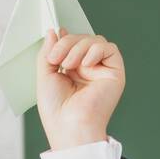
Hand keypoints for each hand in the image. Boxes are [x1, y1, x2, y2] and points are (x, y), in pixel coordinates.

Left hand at [36, 28, 124, 150]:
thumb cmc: (57, 111)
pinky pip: (110, 49)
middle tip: (55, 59)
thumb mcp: (45, 76)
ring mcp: (101, 72)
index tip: (54, 40)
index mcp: (73, 71)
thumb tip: (54, 31)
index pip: (73, 43)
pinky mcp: (114, 74)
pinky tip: (85, 64)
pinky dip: (95, 51)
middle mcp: (88, 70)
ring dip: (78, 47)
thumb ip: (48, 52)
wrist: (69, 127)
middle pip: (83, 39)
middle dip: (67, 43)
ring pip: (95, 41)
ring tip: (67, 65)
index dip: (64, 38)